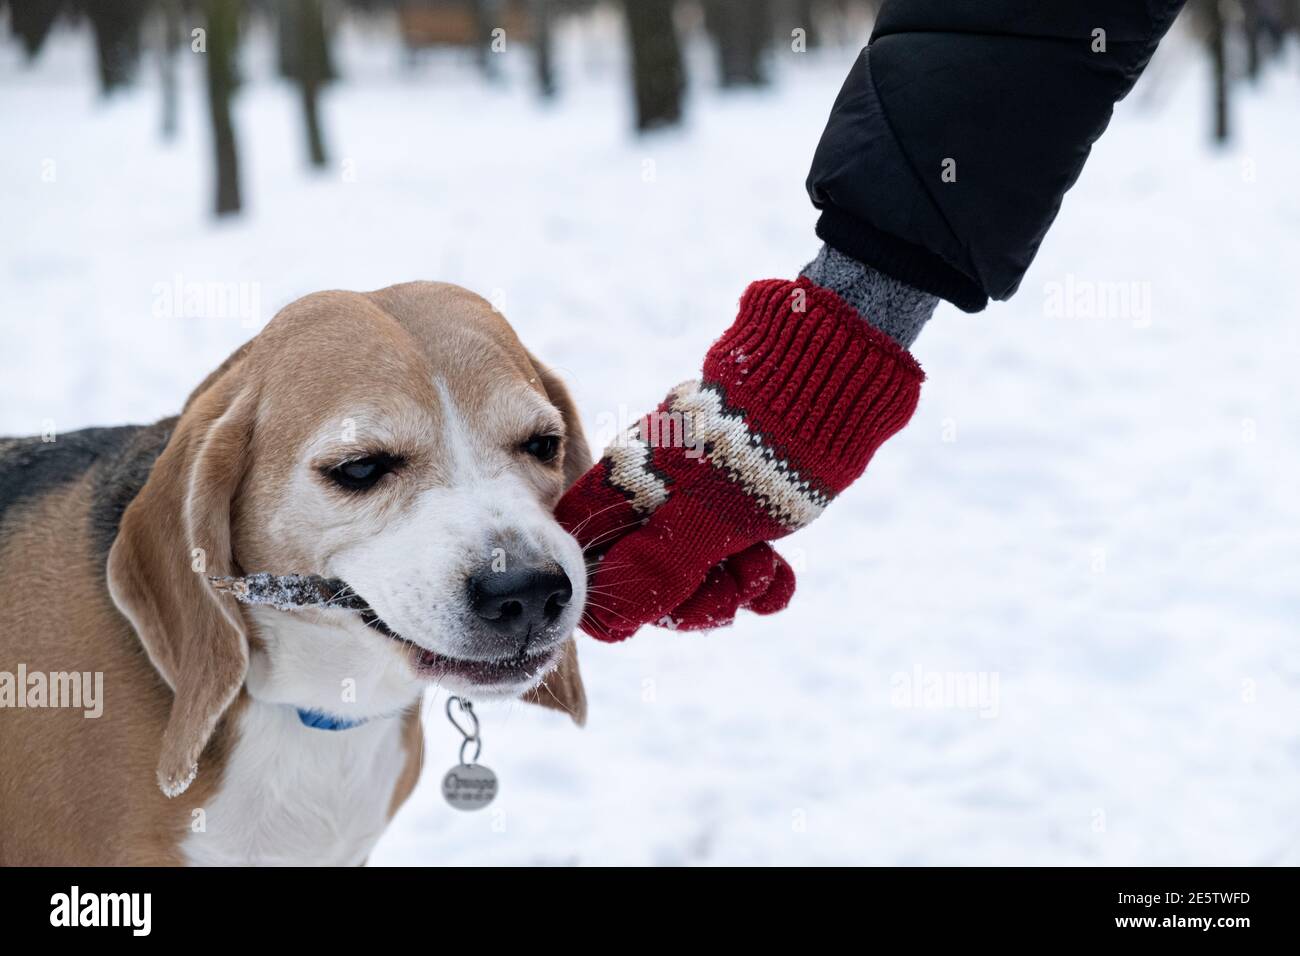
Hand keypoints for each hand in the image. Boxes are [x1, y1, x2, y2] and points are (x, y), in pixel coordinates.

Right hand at [558, 278, 922, 640]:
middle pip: (649, 578)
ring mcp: (698, 501)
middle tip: (730, 595)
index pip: (593, 562)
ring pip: (698, 573)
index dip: (620, 600)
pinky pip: (736, 560)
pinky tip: (779, 584)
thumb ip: (657, 570)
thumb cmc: (754, 449)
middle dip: (692, 600)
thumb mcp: (704, 519)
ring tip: (763, 573)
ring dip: (732, 590)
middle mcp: (653, 496)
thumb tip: (608, 626)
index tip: (661, 608)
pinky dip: (759, 579)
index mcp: (624, 490)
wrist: (825, 383)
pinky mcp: (742, 504)